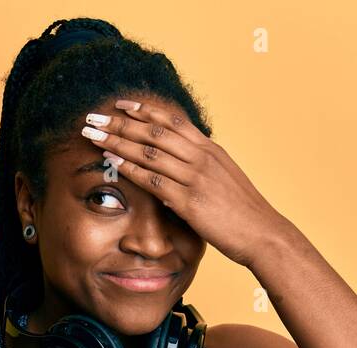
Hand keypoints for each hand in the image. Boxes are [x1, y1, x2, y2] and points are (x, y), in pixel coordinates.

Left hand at [85, 99, 290, 269]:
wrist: (263, 233)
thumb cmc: (243, 211)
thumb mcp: (224, 179)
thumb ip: (201, 167)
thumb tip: (178, 165)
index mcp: (210, 149)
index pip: (171, 121)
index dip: (143, 110)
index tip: (120, 105)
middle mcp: (202, 157)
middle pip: (154, 131)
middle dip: (119, 122)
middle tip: (93, 117)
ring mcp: (196, 177)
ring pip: (149, 152)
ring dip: (117, 141)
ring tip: (92, 135)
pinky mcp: (190, 201)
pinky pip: (154, 180)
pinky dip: (131, 169)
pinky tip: (112, 163)